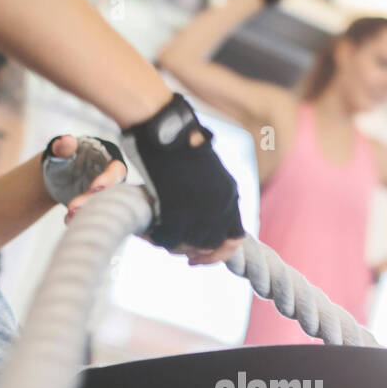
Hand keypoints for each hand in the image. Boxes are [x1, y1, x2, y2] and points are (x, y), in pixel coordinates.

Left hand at [41, 135, 127, 222]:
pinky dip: (82, 218)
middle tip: (72, 207)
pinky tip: (68, 219)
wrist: (57, 174)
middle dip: (92, 200)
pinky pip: (94, 214)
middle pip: (110, 192)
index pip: (116, 169)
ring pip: (103, 206)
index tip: (94, 188)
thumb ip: (62, 146)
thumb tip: (66, 140)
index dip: (108, 179)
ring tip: (69, 216)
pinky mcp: (99, 206)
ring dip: (88, 212)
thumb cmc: (62, 157)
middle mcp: (111, 178)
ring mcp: (106, 194)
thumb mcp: (59, 150)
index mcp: (107, 158)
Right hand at [121, 93, 244, 265]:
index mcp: (230, 196)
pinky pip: (170, 237)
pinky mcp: (177, 208)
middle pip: (209, 244)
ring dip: (174, 245)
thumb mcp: (209, 175)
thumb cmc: (181, 148)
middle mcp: (220, 205)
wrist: (165, 129)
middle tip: (177, 250)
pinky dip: (160, 239)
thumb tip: (205, 228)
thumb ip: (212, 200)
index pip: (234, 239)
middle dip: (193, 251)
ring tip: (161, 237)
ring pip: (189, 244)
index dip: (219, 255)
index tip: (200, 258)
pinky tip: (152, 233)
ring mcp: (199, 208)